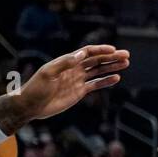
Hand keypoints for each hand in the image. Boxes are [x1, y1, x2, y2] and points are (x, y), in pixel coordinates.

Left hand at [0, 45, 130, 129]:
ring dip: (111, 67)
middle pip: (96, 60)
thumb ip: (64, 63)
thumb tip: (81, 55)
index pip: (87, 53)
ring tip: (126, 64)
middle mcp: (74, 68)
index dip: (101, 50)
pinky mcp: (79, 91)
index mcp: (66, 61)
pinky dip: (106, 81)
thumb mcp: (48, 73)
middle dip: (111, 57)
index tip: (113, 50)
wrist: (31, 105)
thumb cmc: (36, 88)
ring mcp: (78, 80)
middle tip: (126, 55)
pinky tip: (116, 78)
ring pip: (98, 71)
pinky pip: (96, 84)